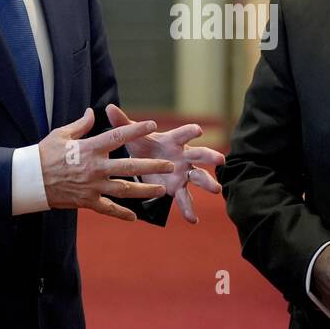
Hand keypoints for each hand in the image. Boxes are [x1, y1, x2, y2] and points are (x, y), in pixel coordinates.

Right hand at [39, 107, 173, 220]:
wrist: (29, 180)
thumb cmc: (44, 154)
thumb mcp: (61, 134)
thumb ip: (81, 125)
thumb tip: (93, 112)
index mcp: (89, 148)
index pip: (118, 136)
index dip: (136, 130)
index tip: (152, 124)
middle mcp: (95, 168)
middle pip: (129, 166)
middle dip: (152, 165)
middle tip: (170, 165)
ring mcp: (92, 186)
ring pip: (124, 189)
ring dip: (145, 191)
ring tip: (163, 191)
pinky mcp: (87, 201)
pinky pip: (108, 208)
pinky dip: (121, 214)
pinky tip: (135, 218)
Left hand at [105, 104, 226, 223]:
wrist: (145, 161)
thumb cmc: (143, 145)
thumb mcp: (133, 136)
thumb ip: (123, 123)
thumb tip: (109, 108)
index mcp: (174, 141)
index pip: (184, 134)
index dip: (190, 131)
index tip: (198, 130)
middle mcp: (184, 156)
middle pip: (200, 155)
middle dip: (210, 157)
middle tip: (220, 160)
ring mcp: (184, 173)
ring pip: (199, 177)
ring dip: (208, 183)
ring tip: (217, 189)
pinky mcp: (178, 188)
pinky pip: (185, 199)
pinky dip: (188, 209)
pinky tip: (193, 220)